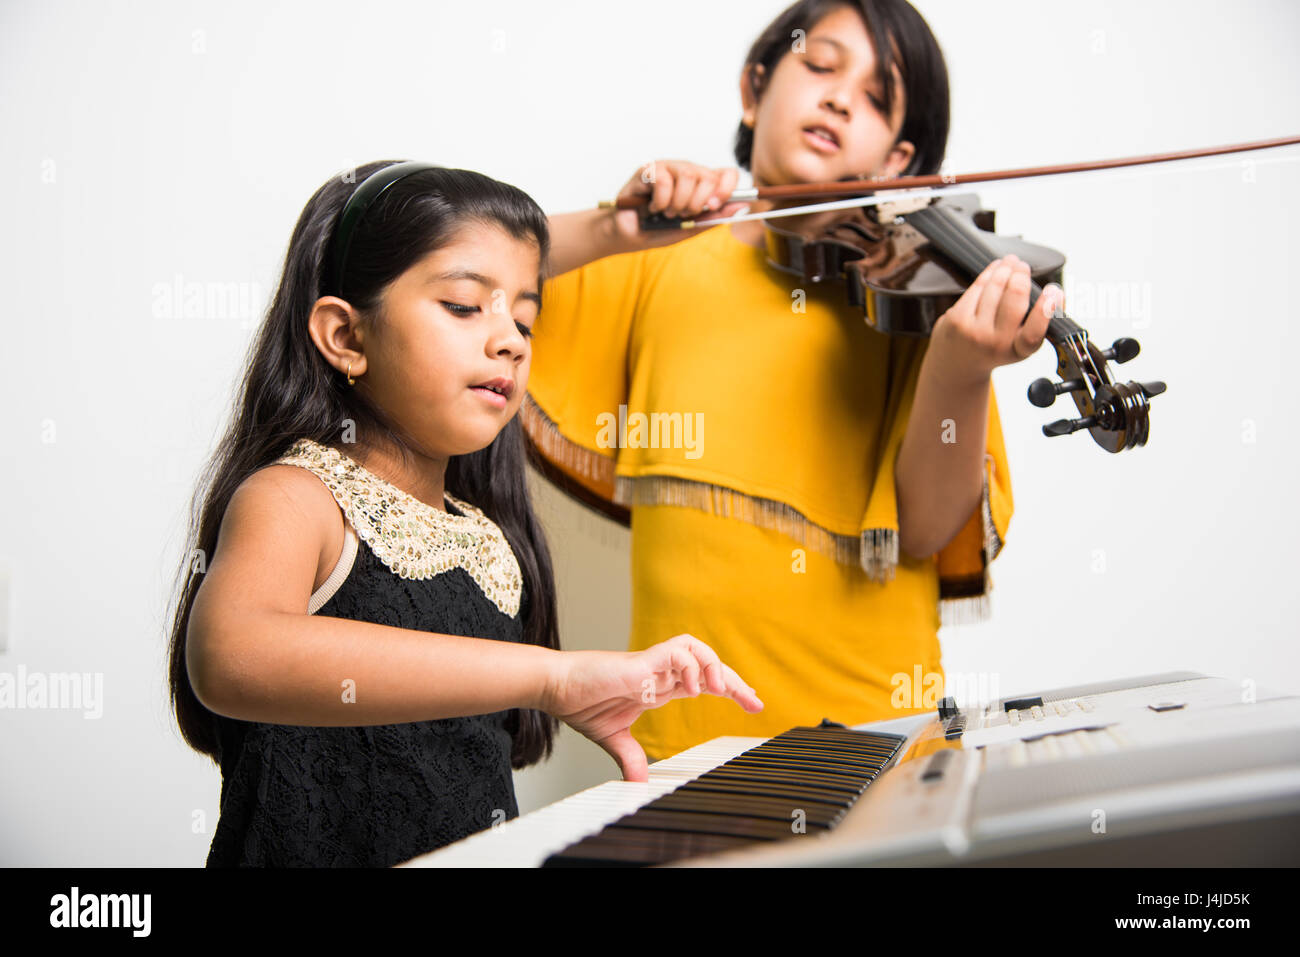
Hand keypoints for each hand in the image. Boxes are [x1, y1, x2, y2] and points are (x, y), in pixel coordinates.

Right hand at [542, 634, 762, 782]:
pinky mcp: (640, 662)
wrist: (556, 689)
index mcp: (658, 687)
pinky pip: (674, 651)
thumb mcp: (614, 739)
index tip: (751, 704)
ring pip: (695, 648)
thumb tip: (639, 784)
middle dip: (734, 680)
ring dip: (713, 667)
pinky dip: (688, 666)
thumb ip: (631, 759)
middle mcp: (660, 673)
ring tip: (721, 691)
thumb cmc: (580, 703)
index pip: (703, 682)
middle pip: (708, 665)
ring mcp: (651, 665)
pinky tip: (689, 687)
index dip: (729, 689)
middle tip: (754, 701)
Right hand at [612, 160, 749, 249]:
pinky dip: (660, 201)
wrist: (629, 236)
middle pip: (708, 176)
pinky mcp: (648, 169)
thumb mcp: (691, 228)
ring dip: (677, 203)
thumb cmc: (659, 229)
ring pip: (688, 175)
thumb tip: (744, 207)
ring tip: (666, 212)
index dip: (727, 188)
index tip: (714, 206)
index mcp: (701, 184)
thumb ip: (715, 217)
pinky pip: (664, 180)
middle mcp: (687, 171)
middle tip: (681, 214)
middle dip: (696, 204)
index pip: (727, 173)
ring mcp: (668, 167)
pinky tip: (652, 206)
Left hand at [930, 254, 1062, 385]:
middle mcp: (994, 343)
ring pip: (994, 287)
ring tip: (1012, 261)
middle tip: (1024, 266)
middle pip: (1013, 299)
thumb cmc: (995, 349)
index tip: (1053, 290)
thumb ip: (1040, 322)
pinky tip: (996, 268)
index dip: (1046, 309)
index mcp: (1017, 351)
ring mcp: (973, 331)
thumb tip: (1058, 295)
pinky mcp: (957, 319)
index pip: (1034, 332)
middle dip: (1021, 276)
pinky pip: (977, 287)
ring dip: (1005, 269)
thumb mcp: (1020, 345)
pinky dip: (989, 273)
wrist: (957, 365)